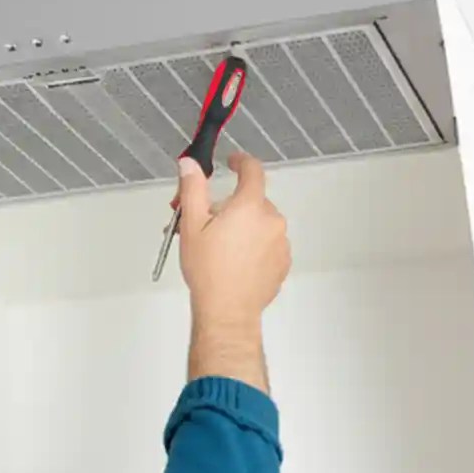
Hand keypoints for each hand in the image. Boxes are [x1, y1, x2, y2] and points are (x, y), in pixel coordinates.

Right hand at [177, 153, 290, 390]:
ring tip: (218, 248)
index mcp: (250, 205)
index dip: (241, 161)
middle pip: (252, 200)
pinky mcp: (283, 262)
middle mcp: (272, 220)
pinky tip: (234, 261)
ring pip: (260, 223)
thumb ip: (193, 188)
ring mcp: (281, 242)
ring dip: (242, 227)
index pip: (252, 170)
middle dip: (230, 206)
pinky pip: (267, 243)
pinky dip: (253, 245)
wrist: (227, 311)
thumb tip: (190, 165)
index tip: (232, 162)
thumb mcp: (192, 225)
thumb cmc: (208, 271)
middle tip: (206, 223)